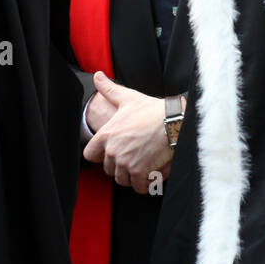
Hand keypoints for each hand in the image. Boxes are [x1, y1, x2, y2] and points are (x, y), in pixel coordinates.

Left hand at [82, 72, 171, 193]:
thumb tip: (97, 76)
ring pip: (122, 179)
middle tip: (134, 156)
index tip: (112, 151)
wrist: (174, 121)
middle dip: (119, 165)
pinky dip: (145, 183)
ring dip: (132, 175)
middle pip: (108, 169)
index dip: (99, 154)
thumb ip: (109, 89)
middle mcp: (113, 152)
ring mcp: (126, 164)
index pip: (90, 155)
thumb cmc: (151, 109)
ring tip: (143, 164)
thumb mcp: (128, 97)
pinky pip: (138, 187)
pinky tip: (152, 173)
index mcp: (106, 135)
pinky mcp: (141, 173)